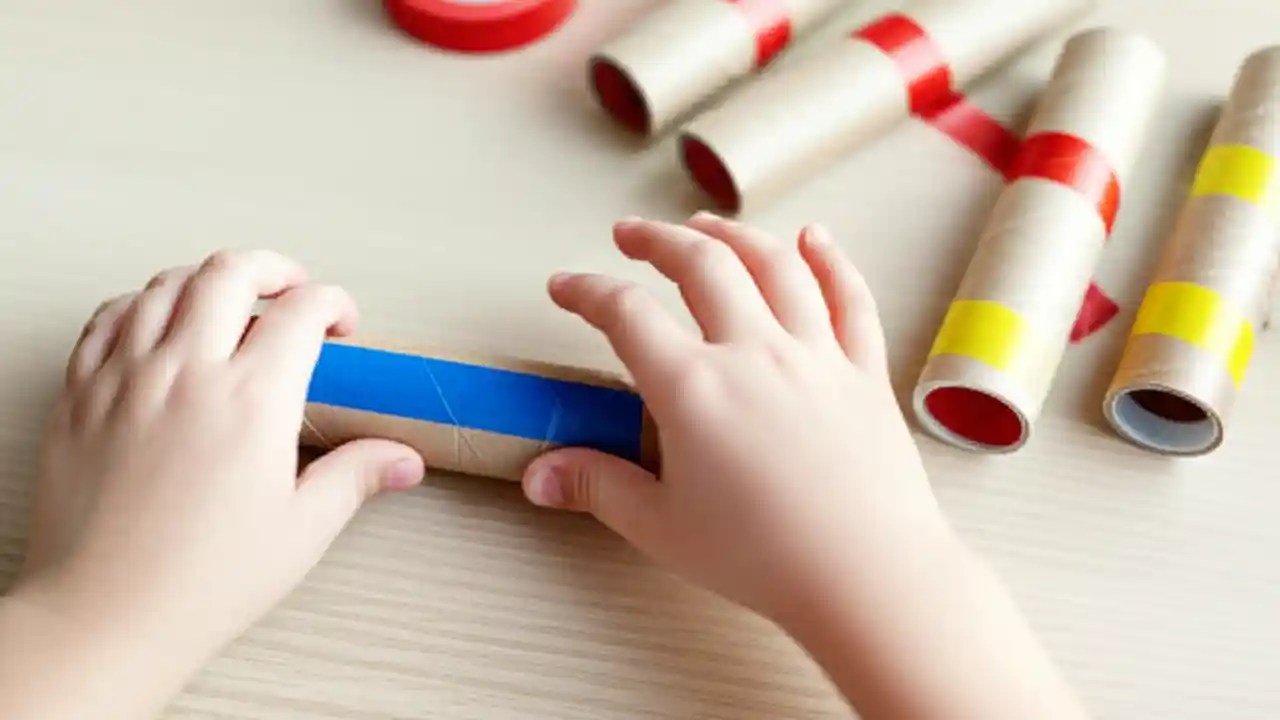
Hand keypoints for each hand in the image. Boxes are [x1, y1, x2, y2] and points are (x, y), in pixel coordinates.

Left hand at [9, 250, 423, 691]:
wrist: (104, 615)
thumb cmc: (201, 582)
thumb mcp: (301, 529)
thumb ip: (355, 476)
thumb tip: (404, 459)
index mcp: (252, 399)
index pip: (303, 311)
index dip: (334, 303)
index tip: (342, 323)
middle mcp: (187, 372)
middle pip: (231, 272)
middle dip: (274, 268)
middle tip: (292, 289)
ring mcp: (126, 377)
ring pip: (166, 284)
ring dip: (207, 278)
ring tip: (228, 299)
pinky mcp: (80, 395)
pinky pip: (108, 319)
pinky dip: (140, 305)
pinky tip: (156, 324)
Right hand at [522, 214, 948, 621]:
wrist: (867, 577)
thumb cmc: (765, 559)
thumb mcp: (662, 527)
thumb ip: (597, 488)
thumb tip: (540, 475)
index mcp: (693, 388)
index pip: (626, 315)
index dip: (587, 292)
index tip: (566, 286)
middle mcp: (754, 354)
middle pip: (702, 265)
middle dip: (658, 239)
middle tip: (632, 234)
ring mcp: (816, 355)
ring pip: (775, 266)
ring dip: (735, 235)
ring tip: (708, 226)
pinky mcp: (864, 372)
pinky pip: (849, 298)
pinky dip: (831, 260)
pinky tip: (815, 238)